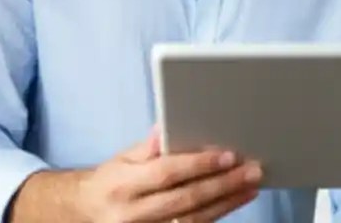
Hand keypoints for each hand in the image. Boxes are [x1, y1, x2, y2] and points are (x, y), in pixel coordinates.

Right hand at [77, 127, 261, 222]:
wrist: (89, 213)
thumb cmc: (112, 181)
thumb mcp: (123, 158)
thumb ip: (148, 146)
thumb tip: (165, 127)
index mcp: (123, 185)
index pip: (166, 174)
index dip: (199, 164)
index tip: (228, 155)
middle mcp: (134, 214)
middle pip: (185, 200)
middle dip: (222, 184)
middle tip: (251, 170)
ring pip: (193, 220)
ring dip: (226, 202)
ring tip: (250, 185)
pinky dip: (216, 215)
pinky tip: (234, 201)